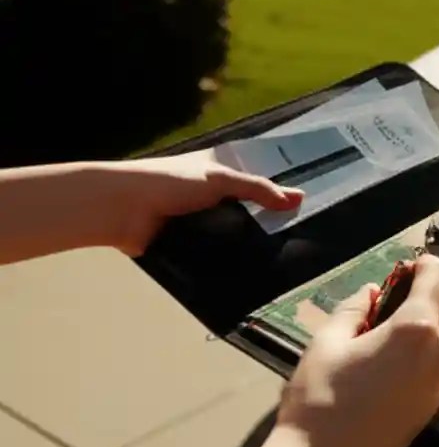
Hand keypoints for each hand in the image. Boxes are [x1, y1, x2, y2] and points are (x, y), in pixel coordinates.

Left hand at [110, 151, 303, 255]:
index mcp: (218, 174)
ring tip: (288, 261)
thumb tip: (299, 199)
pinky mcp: (190, 249)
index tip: (309, 205)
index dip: (279, 191)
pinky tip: (256, 273)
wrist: (120, 210)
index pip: (256, 182)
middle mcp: (212, 199)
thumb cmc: (169, 182)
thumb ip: (259, 189)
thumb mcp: (220, 179)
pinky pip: (218, 256)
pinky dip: (231, 262)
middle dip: (270, 223)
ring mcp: (201, 225)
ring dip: (251, 246)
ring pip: (236, 237)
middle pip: (249, 212)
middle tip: (306, 238)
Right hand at [272, 256, 438, 446]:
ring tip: (419, 321)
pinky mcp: (438, 406)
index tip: (410, 265)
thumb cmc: (318, 399)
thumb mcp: (326, 342)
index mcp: (414, 329)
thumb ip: (352, 309)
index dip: (429, 262)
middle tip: (424, 285)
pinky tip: (418, 354)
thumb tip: (370, 291)